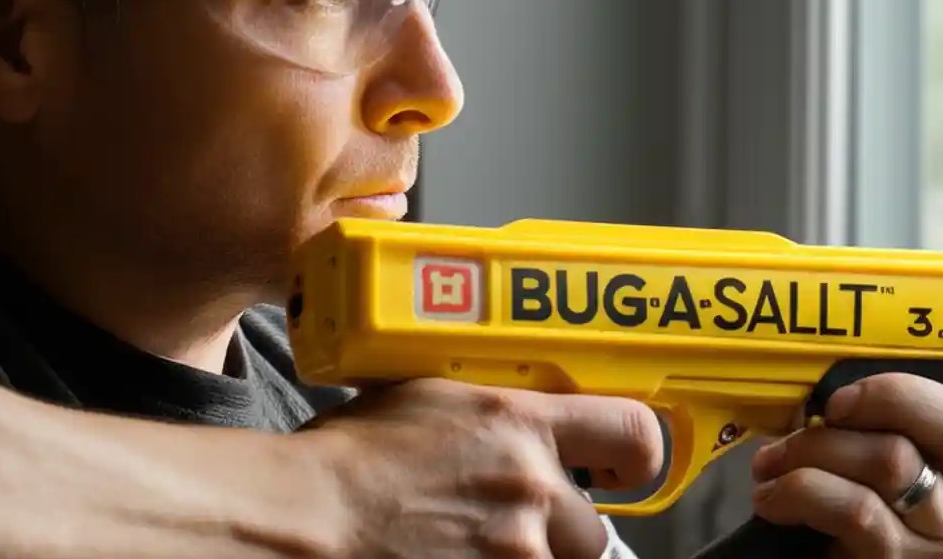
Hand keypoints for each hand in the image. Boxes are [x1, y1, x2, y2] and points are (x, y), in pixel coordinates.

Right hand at [294, 378, 662, 558]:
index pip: (634, 433)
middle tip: (513, 527)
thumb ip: (496, 411)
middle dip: (561, 534)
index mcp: (521, 422)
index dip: (639, 457)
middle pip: (596, 529)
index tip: (624, 470)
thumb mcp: (432, 400)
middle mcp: (530, 487)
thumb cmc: (351, 457)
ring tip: (472, 547)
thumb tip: (525, 416)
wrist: (303, 519)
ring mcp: (515, 550)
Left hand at [748, 358, 942, 557]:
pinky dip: (798, 488)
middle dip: (885, 394)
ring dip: (815, 447)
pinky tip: (772, 493)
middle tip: (829, 404)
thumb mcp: (877, 437)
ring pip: (893, 461)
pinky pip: (855, 508)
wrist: (810, 558)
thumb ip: (890, 403)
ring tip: (776, 457)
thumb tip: (843, 358)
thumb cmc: (843, 486)